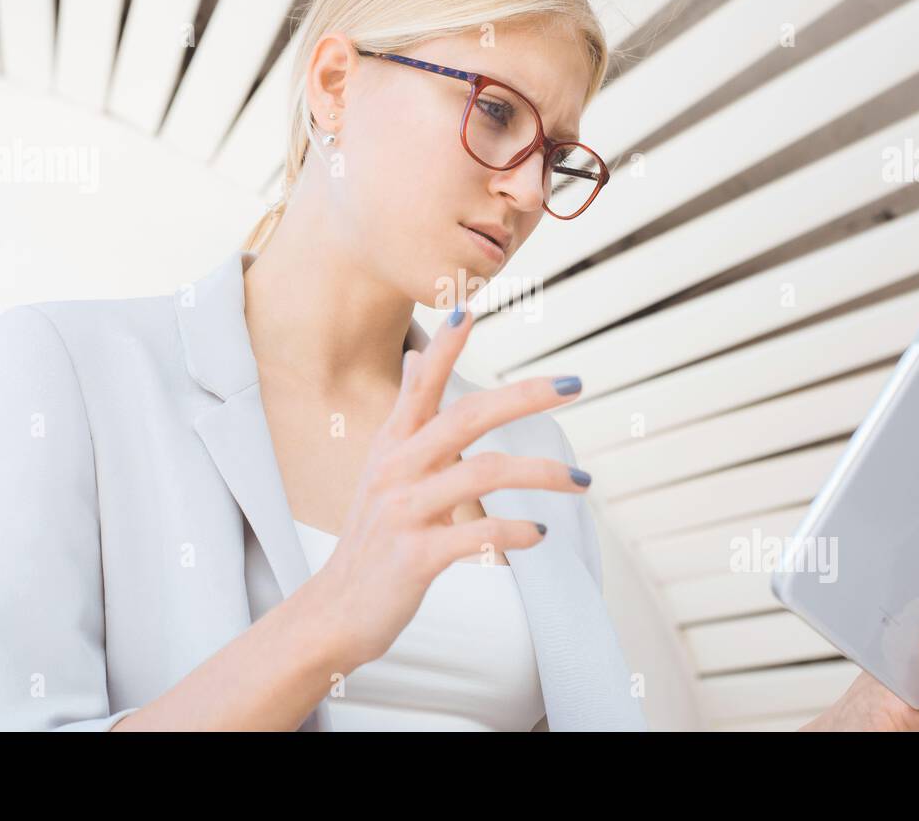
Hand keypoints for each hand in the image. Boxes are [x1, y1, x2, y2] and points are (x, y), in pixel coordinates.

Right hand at [307, 306, 588, 672]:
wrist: (336, 611)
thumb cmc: (372, 536)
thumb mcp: (383, 467)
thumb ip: (407, 413)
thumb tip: (419, 358)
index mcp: (393, 446)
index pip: (423, 385)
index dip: (445, 347)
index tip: (469, 306)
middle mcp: (396, 469)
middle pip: (467, 417)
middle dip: (525, 395)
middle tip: (575, 385)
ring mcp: (403, 511)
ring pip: (483, 472)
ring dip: (542, 474)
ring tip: (583, 483)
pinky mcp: (415, 556)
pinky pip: (475, 534)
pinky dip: (515, 531)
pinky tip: (540, 534)